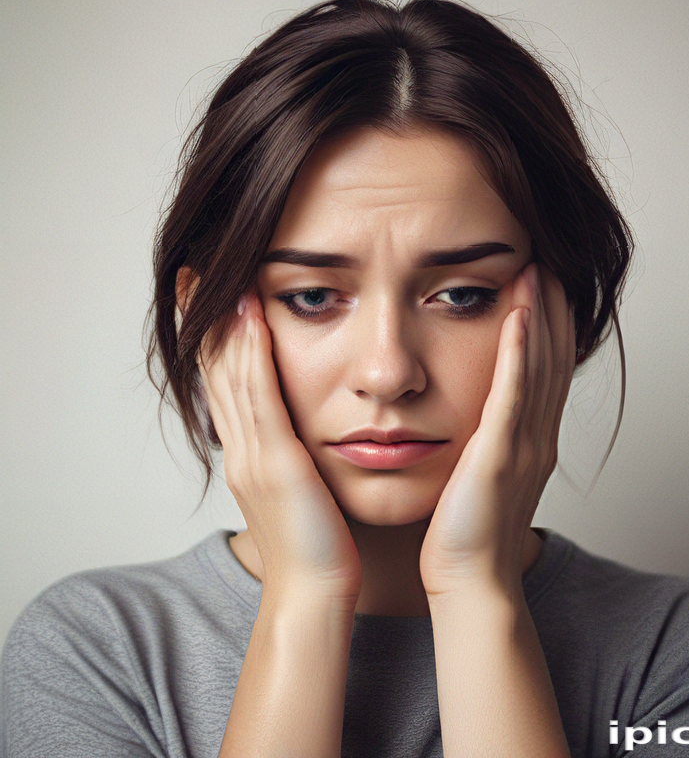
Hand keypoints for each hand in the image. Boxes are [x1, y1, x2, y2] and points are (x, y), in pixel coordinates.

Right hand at [197, 295, 361, 598]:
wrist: (314, 590)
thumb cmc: (317, 545)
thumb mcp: (298, 494)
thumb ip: (292, 461)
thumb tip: (299, 439)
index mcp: (247, 455)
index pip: (224, 384)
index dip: (214, 339)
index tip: (210, 299)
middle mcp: (241, 449)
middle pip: (216, 372)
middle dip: (205, 321)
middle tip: (194, 275)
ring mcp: (253, 455)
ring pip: (232, 377)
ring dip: (225, 325)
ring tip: (219, 278)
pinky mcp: (275, 462)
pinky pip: (259, 397)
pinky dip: (252, 355)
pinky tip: (252, 318)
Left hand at [419, 263, 574, 597]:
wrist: (468, 580)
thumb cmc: (465, 533)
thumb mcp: (480, 478)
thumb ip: (485, 444)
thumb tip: (473, 421)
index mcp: (529, 441)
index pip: (544, 371)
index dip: (549, 326)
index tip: (541, 286)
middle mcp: (536, 438)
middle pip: (551, 360)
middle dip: (552, 309)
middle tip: (548, 263)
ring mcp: (522, 446)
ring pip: (539, 369)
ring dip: (540, 318)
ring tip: (537, 272)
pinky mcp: (499, 457)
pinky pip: (512, 396)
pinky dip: (518, 355)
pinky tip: (517, 317)